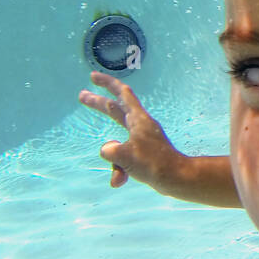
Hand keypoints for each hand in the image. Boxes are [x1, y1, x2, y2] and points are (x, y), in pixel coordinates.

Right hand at [78, 71, 182, 189]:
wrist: (176, 178)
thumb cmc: (152, 163)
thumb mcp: (124, 154)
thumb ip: (109, 149)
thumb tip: (108, 149)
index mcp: (138, 119)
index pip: (121, 93)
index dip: (106, 83)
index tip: (92, 76)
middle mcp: (140, 125)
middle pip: (115, 109)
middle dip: (98, 104)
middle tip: (81, 96)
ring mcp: (143, 138)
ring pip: (118, 144)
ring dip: (113, 160)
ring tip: (118, 177)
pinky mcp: (144, 152)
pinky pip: (125, 159)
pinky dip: (121, 170)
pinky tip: (121, 182)